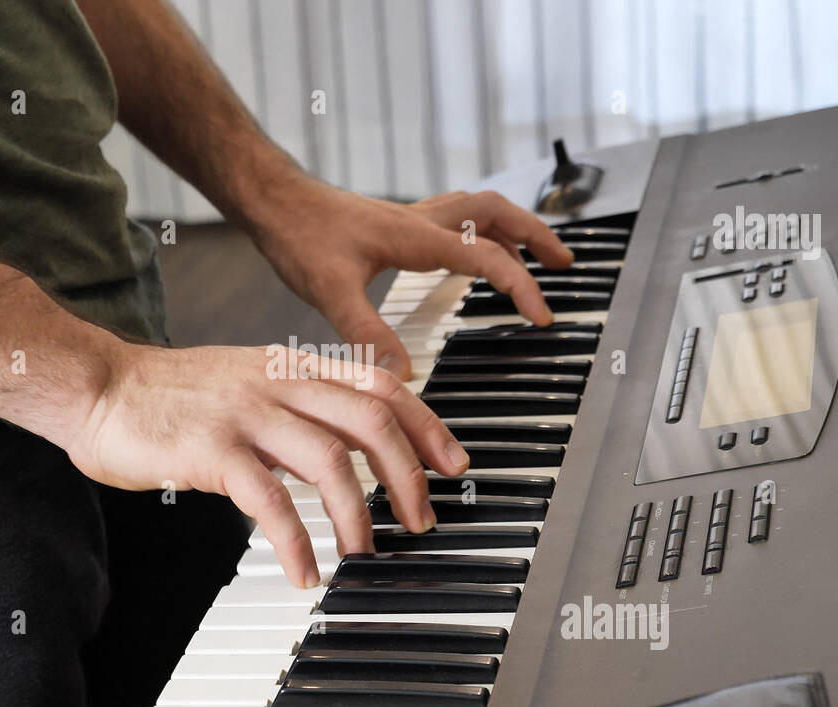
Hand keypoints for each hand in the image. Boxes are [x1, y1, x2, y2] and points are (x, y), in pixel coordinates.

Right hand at [66, 341, 470, 586]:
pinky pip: (271, 501)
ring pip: (331, 461)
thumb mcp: (247, 381)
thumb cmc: (170, 394)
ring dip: (358, 515)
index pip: (381, 384)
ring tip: (363, 552)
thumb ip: (295, 402)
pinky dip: (297, 541)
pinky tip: (305, 569)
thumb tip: (344, 443)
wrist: (101, 387)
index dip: (427, 424)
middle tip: (419, 519)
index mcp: (292, 365)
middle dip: (409, 475)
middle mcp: (278, 382)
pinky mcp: (213, 451)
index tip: (451, 463)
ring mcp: (247, 413)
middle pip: (371, 420)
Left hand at [249, 179, 573, 379]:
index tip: (542, 316)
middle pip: (497, 214)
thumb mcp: (331, 291)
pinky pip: (454, 217)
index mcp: (417, 238)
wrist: (273, 201)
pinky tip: (471, 250)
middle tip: (564, 262)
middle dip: (537, 236)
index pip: (488, 257)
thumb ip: (367, 333)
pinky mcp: (396, 222)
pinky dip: (478, 229)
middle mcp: (421, 221)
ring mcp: (410, 218)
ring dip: (513, 226)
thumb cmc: (298, 235)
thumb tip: (403, 375)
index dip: (521, 287)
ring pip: (478, 209)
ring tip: (535, 252)